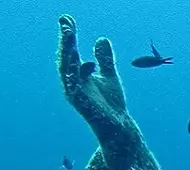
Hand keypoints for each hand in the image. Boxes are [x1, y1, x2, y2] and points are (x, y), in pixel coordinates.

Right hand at [57, 15, 139, 163]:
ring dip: (67, 52)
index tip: (68, 19)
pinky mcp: (80, 103)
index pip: (70, 53)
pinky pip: (74, 85)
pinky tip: (80, 61)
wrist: (119, 125)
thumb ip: (104, 59)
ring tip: (70, 35)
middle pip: (66, 58)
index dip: (68, 37)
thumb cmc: (112, 103)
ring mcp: (75, 93)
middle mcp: (73, 83)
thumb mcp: (109, 75)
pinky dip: (75, 73)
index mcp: (78, 76)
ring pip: (67, 69)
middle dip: (65, 41)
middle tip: (66, 24)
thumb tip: (101, 38)